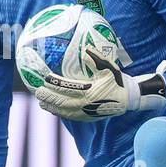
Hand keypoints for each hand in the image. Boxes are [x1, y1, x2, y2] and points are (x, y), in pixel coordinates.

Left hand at [33, 51, 165, 121]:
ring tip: (41, 102)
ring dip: (51, 107)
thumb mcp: (108, 67)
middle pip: (62, 101)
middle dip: (48, 96)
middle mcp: (85, 104)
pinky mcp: (88, 118)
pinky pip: (70, 117)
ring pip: (64, 111)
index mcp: (89, 91)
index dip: (55, 83)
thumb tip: (85, 49)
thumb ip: (96, 58)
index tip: (45, 78)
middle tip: (37, 92)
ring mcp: (86, 112)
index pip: (67, 87)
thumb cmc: (117, 81)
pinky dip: (60, 113)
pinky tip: (53, 110)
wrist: (128, 99)